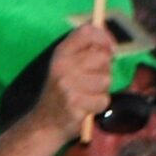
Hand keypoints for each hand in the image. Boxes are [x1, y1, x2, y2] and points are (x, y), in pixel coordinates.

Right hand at [23, 24, 116, 140]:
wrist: (44, 123)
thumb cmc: (63, 92)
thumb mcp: (67, 66)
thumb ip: (86, 50)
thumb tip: (111, 41)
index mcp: (60, 54)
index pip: (87, 32)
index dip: (104, 37)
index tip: (110, 48)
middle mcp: (62, 67)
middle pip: (103, 57)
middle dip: (104, 70)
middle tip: (91, 80)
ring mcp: (67, 86)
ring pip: (106, 80)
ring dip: (101, 90)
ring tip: (86, 95)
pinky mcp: (74, 104)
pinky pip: (103, 100)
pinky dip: (98, 106)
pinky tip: (85, 108)